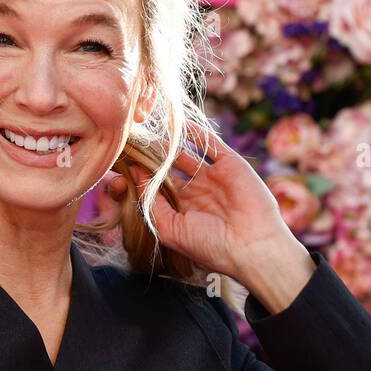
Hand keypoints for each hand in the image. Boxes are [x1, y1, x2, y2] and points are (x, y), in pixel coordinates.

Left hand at [107, 124, 315, 311]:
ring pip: (186, 153)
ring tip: (150, 130)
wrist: (250, 245)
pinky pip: (211, 144)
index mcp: (181, 210)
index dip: (139, 175)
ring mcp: (213, 177)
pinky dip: (196, 133)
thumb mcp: (170, 229)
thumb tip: (135, 177)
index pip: (155, 187)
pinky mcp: (230, 165)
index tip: (120, 162)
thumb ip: (151, 204)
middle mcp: (196, 192)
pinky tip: (178, 125)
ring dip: (169, 142)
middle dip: (150, 156)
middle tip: (131, 140)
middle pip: (168, 168)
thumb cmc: (209, 245)